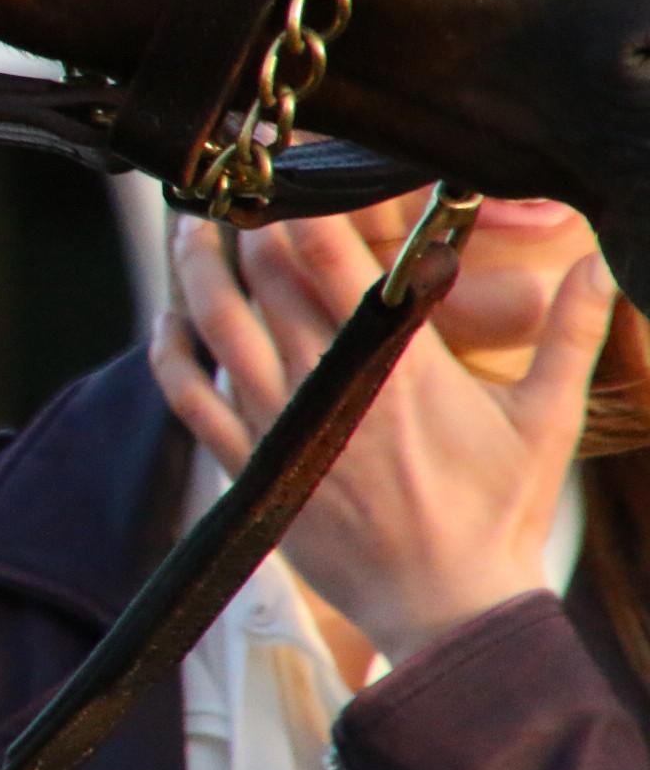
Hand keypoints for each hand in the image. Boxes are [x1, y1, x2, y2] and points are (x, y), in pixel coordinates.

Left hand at [150, 214, 617, 665]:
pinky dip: (168, 352)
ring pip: (216, 323)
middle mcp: (329, 382)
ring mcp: (281, 424)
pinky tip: (168, 320)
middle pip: (264, 274)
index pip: (328, 253)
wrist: (447, 610)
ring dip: (197, 268)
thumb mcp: (548, 420)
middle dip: (248, 219)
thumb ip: (572, 334)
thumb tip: (601, 266)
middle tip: (241, 182)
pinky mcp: (251, 467)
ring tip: (193, 226)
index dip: (302, 199)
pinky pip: (188, 397)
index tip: (296, 159)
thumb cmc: (499, 516)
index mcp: (397, 360)